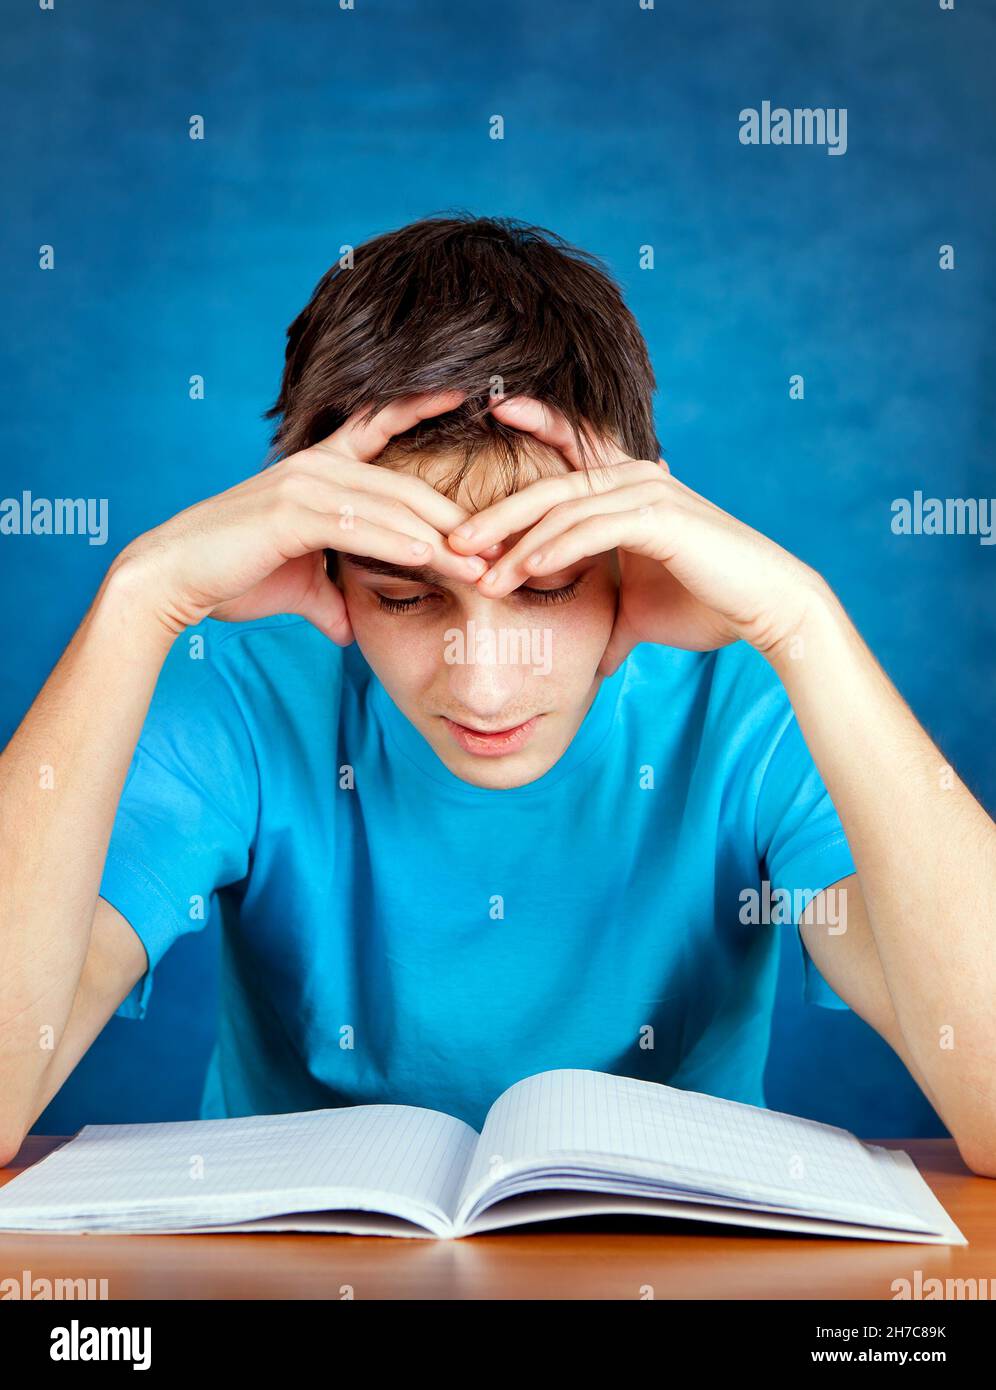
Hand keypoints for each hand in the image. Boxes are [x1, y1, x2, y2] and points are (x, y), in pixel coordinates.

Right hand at [115, 392, 487, 640]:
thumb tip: (352, 628)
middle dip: (456, 520)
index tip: (468, 391)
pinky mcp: (290, 513)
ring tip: (481, 567)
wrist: (173, 579)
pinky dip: (398, 542)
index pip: (381, 427)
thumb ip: (331, 596)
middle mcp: (317, 467)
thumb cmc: (231, 575)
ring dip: (440, 541)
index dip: (423, 406)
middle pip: (406, 487)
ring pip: (391, 508)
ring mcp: (304, 485)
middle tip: (501, 547)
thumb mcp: (296, 585)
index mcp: (320, 469)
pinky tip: (432, 557)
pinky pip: (358, 525)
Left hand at [446, 397, 828, 673]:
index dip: (530, 428)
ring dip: (517, 542)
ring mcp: (649, 493)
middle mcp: (636, 478)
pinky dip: (556, 548)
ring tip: (479, 571)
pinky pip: (594, 528)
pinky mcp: (662, 518)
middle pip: (549, 487)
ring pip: (564, 508)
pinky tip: (525, 570)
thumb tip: (588, 657)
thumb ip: (605, 618)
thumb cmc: (706, 604)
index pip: (568, 452)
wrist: (766, 610)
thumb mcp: (638, 611)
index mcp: (628, 487)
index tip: (485, 428)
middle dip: (497, 514)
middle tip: (454, 542)